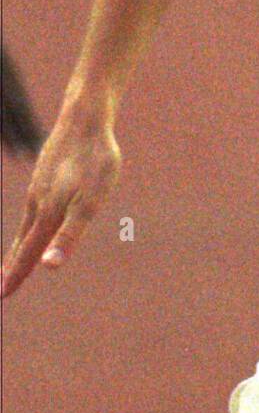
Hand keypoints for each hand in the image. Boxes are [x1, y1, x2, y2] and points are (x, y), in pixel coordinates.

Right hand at [1, 112, 121, 296]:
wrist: (85, 118)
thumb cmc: (95, 161)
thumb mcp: (89, 201)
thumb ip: (70, 235)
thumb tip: (48, 266)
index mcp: (48, 212)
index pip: (29, 252)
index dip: (18, 273)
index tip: (3, 294)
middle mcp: (38, 202)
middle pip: (24, 241)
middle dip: (13, 265)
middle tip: (2, 287)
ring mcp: (39, 187)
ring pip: (28, 224)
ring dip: (20, 246)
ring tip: (15, 260)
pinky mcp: (45, 174)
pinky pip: (34, 206)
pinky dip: (29, 223)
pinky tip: (35, 220)